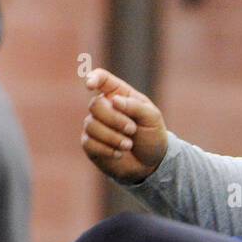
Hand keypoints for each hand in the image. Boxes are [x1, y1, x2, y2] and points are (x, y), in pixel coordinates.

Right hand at [81, 69, 169, 183]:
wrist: (151, 163)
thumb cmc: (152, 135)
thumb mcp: (152, 118)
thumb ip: (136, 106)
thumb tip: (114, 101)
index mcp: (119, 95)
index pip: (102, 79)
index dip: (94, 78)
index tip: (89, 85)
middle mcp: (104, 108)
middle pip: (96, 105)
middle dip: (115, 119)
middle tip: (132, 130)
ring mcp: (95, 125)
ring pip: (91, 125)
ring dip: (112, 137)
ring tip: (128, 145)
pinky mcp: (90, 144)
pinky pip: (89, 143)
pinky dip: (106, 149)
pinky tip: (118, 154)